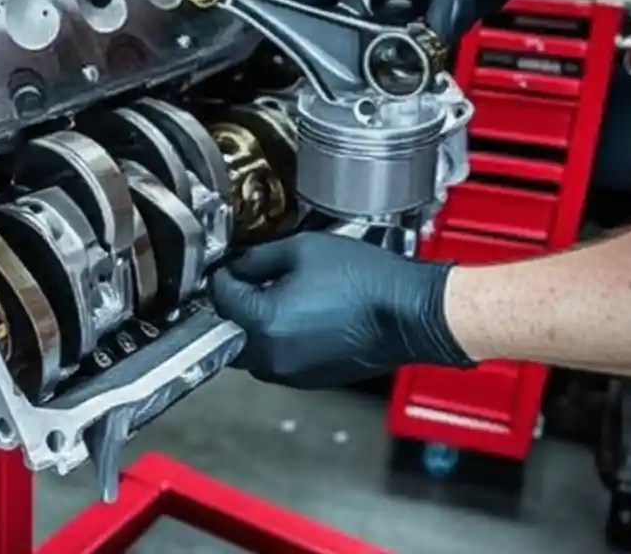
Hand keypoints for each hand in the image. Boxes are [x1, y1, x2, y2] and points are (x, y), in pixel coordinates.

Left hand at [211, 233, 472, 387]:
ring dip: (254, 324)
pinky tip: (298, 315)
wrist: (409, 313)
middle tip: (248, 279)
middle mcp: (271, 357)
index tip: (230, 263)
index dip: (224, 274)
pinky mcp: (308, 380)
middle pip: (228, 328)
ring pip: (250, 349)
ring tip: (276, 295)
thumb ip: (257, 258)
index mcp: (263, 324)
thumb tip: (236, 265)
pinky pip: (277, 360)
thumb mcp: (302, 250)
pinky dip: (277, 340)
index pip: (220, 296)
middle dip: (234, 303)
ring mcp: (290, 373)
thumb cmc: (366, 282)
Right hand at [290, 0, 550, 43]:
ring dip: (393, 37)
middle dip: (358, 31)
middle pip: (358, 8)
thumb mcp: (458, 2)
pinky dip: (405, 38)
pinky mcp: (413, 2)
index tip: (289, 2)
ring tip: (412, 39)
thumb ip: (432, 36)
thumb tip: (414, 66)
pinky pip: (398, 26)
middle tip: (344, 51)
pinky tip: (423, 39)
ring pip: (380, 23)